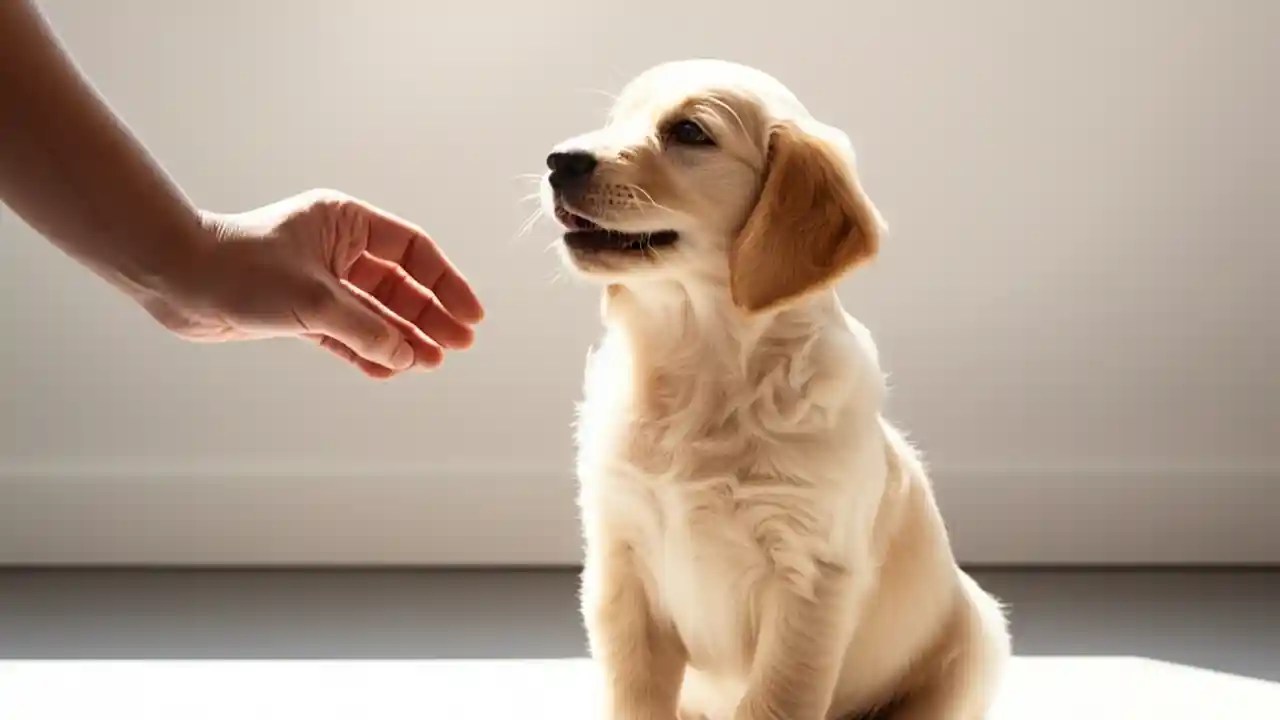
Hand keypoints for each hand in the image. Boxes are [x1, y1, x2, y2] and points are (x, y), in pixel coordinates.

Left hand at [147, 189, 483, 378]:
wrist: (175, 279)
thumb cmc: (240, 270)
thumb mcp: (315, 300)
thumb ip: (366, 330)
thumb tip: (409, 356)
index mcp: (346, 222)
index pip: (413, 251)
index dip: (447, 283)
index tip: (471, 316)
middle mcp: (337, 247)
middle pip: (399, 284)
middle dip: (428, 317)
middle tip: (458, 346)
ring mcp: (319, 279)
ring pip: (374, 312)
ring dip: (400, 337)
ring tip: (430, 364)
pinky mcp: (299, 309)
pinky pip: (345, 332)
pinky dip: (366, 350)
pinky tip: (390, 369)